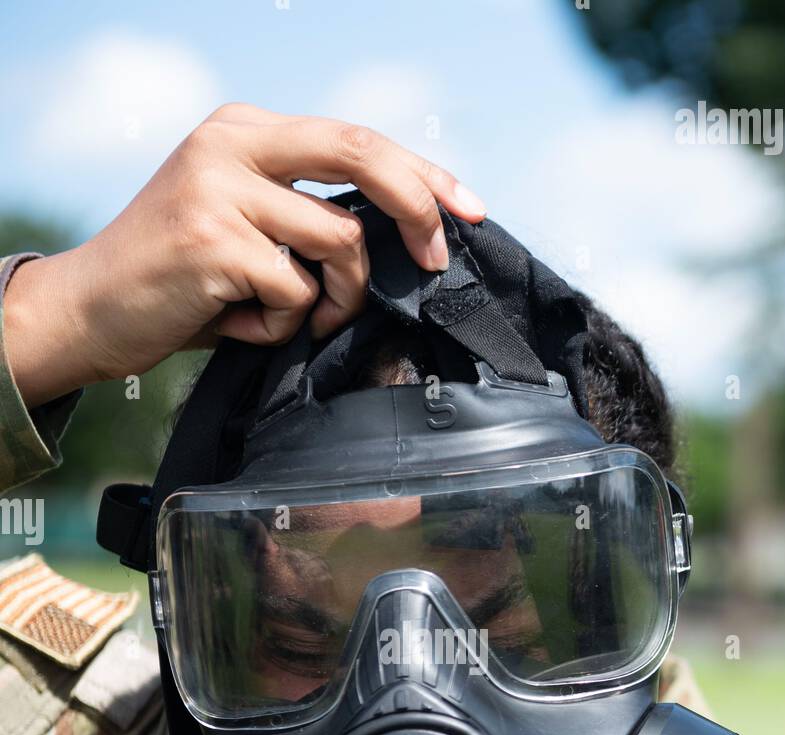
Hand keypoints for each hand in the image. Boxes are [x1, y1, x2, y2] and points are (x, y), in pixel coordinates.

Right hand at [4, 105, 485, 405]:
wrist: (89, 310)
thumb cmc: (179, 283)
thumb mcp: (242, 224)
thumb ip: (303, 214)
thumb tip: (402, 236)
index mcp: (245, 130)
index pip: (355, 138)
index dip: (422, 175)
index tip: (470, 210)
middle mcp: (232, 145)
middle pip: (361, 156)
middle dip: (418, 209)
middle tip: (437, 261)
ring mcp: (221, 189)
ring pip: (338, 243)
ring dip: (335, 299)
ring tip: (288, 317)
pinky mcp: (215, 242)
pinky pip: (295, 295)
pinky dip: (280, 327)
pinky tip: (238, 324)